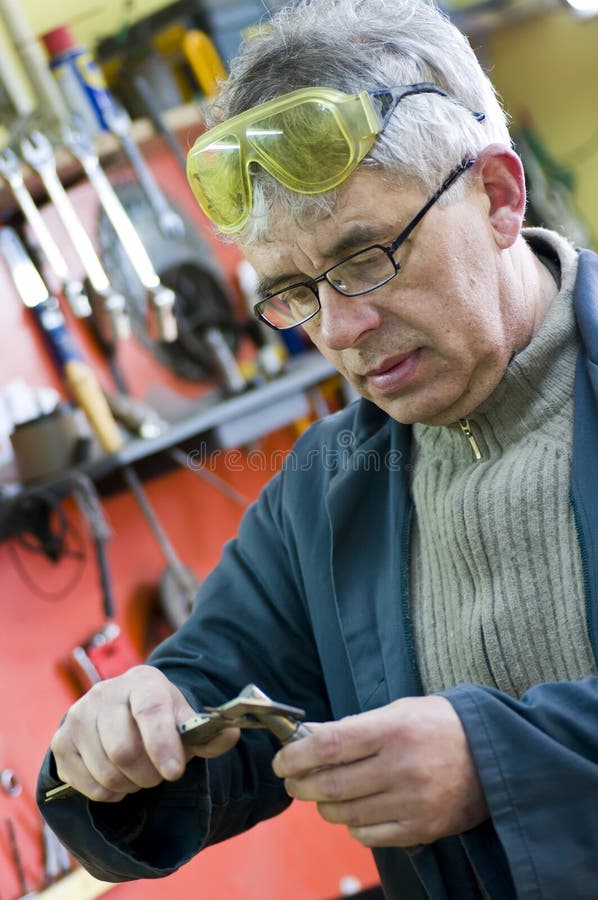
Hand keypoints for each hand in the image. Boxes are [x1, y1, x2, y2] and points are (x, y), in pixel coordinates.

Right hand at [50, 665, 239, 801]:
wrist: (121, 713)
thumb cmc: (159, 719)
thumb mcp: (185, 720)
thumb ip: (210, 733)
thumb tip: (231, 735)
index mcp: (142, 681)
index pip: (150, 711)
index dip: (163, 744)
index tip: (175, 772)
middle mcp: (105, 692)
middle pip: (124, 750)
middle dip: (148, 774)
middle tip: (159, 775)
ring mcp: (78, 715)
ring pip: (106, 772)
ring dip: (129, 785)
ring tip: (139, 775)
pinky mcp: (62, 742)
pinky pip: (87, 786)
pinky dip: (109, 793)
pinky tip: (118, 778)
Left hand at [272, 696, 487, 847]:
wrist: (495, 754)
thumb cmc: (441, 726)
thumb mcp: (399, 710)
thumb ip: (355, 726)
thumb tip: (310, 737)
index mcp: (393, 730)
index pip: (330, 745)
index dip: (297, 755)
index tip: (283, 760)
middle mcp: (401, 767)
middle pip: (332, 785)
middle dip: (302, 784)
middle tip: (294, 779)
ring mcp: (412, 802)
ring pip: (346, 814)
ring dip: (325, 806)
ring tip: (325, 794)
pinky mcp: (421, 829)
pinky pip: (369, 836)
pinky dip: (354, 826)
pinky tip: (356, 811)